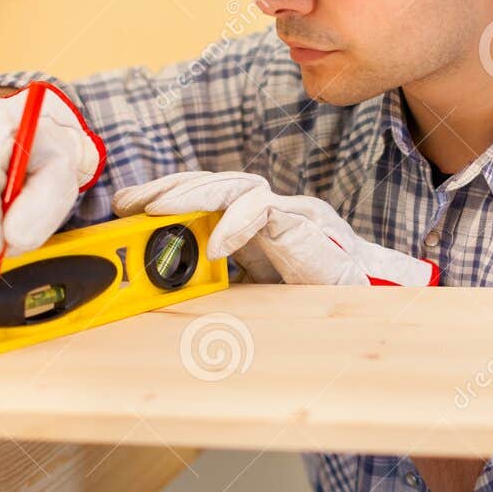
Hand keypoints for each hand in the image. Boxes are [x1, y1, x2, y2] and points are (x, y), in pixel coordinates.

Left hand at [111, 171, 438, 286]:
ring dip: (194, 195)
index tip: (125, 207)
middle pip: (211, 183)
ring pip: (235, 186)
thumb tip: (164, 288)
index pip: (201, 196)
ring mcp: (289, 212)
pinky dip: (237, 224)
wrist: (368, 308)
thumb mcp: (250, 295)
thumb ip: (217, 284)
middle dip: (167, 189)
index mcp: (249, 225)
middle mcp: (267, 211)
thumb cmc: (311, 303)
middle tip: (129, 202)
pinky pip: (266, 210)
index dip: (163, 196)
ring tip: (159, 210)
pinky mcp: (307, 223)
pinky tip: (216, 245)